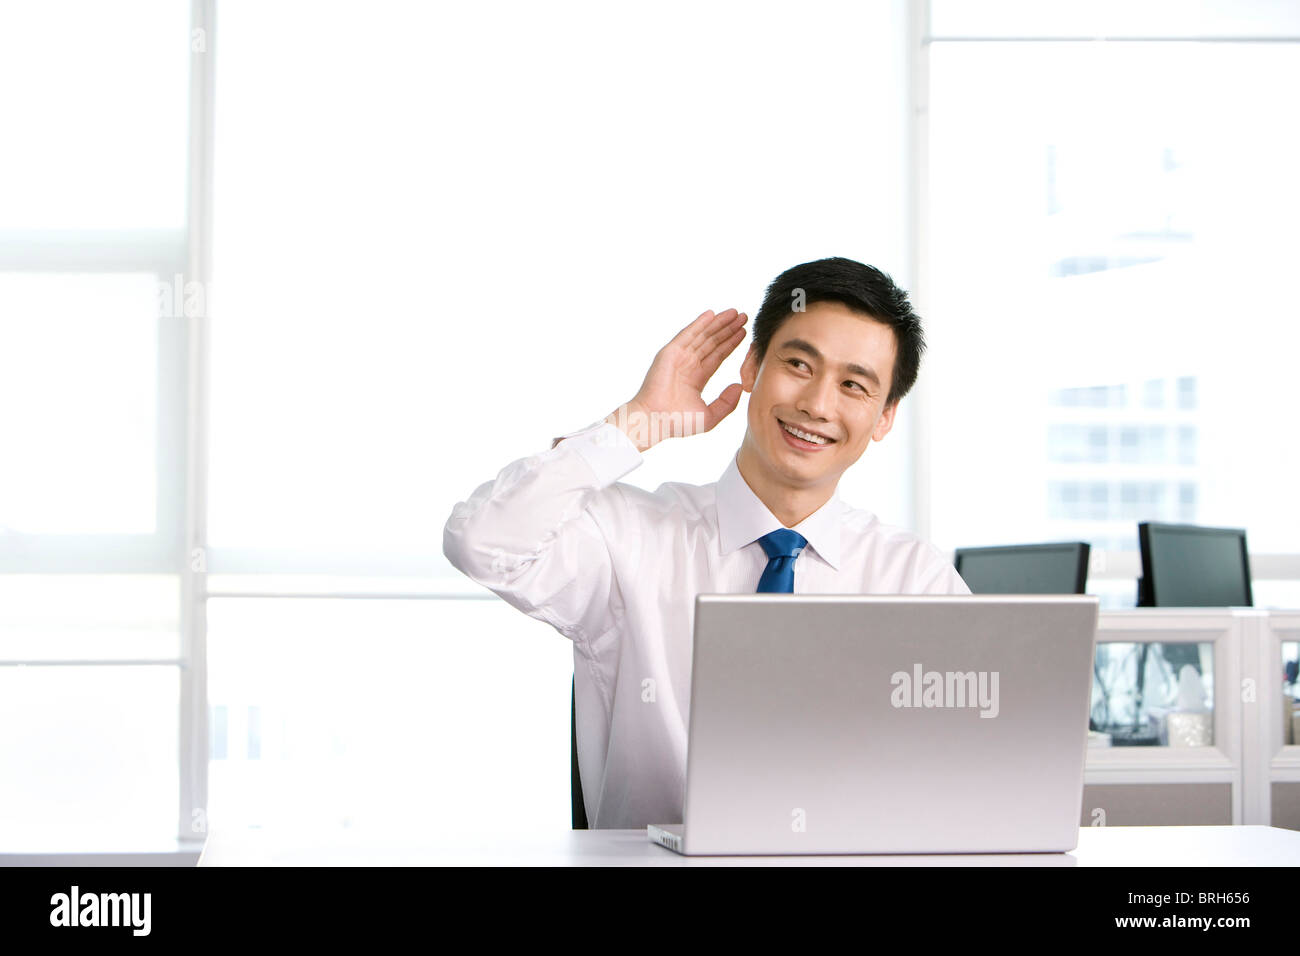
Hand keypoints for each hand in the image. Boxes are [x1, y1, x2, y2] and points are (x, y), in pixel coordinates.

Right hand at [607, 308, 747, 451]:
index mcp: (696, 378)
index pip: (717, 356)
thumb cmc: (677, 423)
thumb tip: (739, 386)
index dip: (730, 343)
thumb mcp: (709, 416)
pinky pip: (687, 335)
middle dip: (727, 329)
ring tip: (735, 313)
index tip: (744, 333)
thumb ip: (726, 403)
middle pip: (712, 342)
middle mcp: (688, 365)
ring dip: (718, 323)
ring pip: (702, 336)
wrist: (655, 422)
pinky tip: (712, 314)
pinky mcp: (670, 353)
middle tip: (744, 317)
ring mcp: (678, 358)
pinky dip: (699, 324)